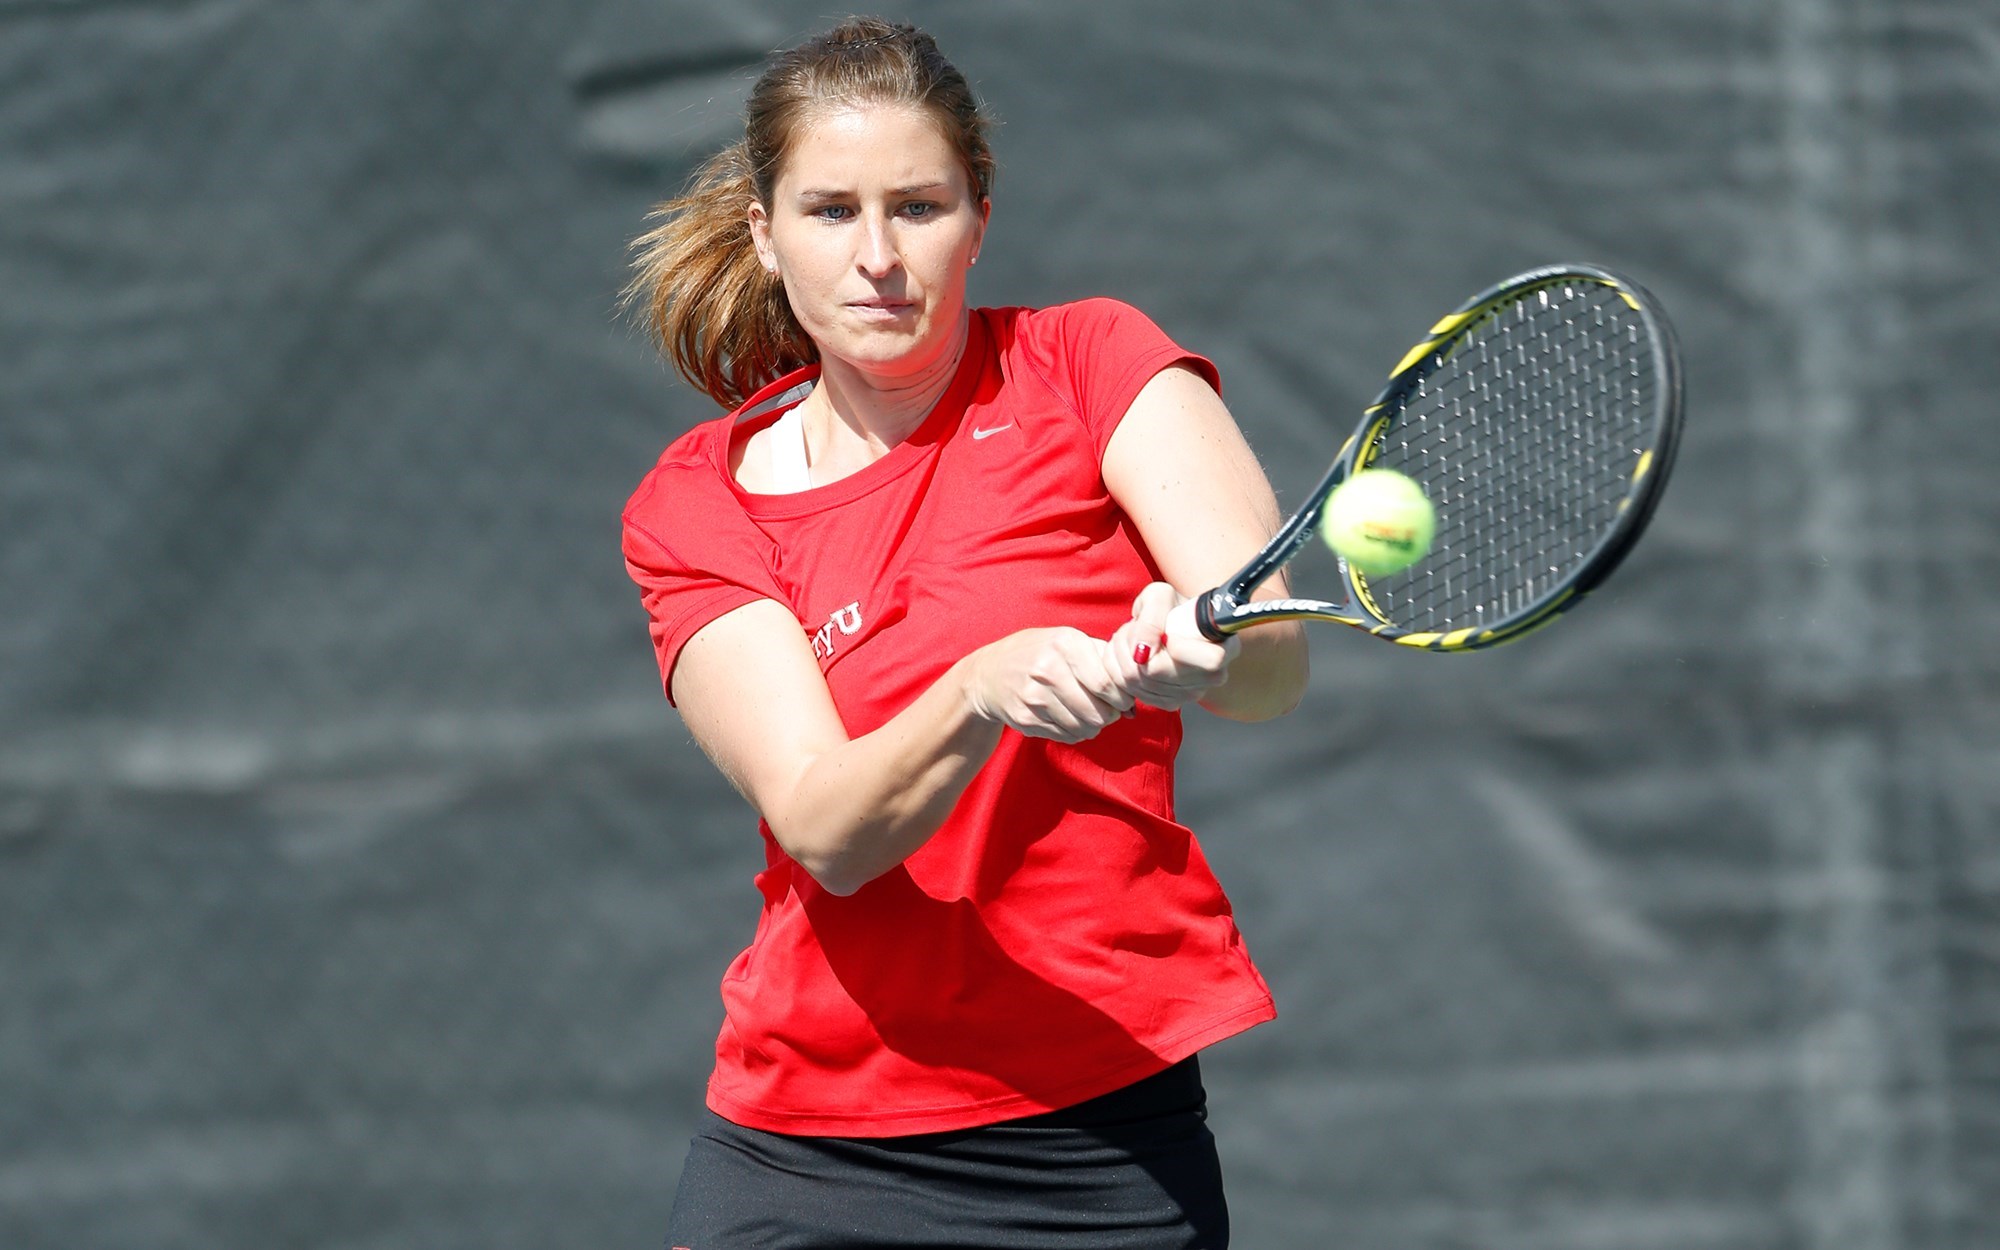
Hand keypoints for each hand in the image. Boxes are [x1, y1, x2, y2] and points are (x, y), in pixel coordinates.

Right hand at [963, 627, 1134, 742]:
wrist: (989, 673)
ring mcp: (1033, 697)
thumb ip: (1104, 663)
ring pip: (1083, 727)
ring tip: (1088, 715)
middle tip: (1107, 711)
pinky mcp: (1025, 719)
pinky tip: (1069, 719)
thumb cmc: (1039, 653)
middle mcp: (1047, 669)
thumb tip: (1133, 705)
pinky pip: (1065, 736)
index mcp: (1065, 644)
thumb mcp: (1068, 642)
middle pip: (1096, 712)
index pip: (1105, 684)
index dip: (1120, 698)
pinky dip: (1074, 732)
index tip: (1122, 700)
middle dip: (1109, 716)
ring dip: (1092, 726)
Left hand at [1107, 582, 1240, 710]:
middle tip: (1132, 627)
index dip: (1180, 648)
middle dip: (1131, 644)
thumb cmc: (1171, 609)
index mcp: (1225, 647)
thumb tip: (1142, 651)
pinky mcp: (1170, 703)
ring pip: (1138, 682)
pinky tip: (1130, 655)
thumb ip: (1152, 616)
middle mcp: (1213, 676)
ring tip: (1130, 639)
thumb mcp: (1161, 597)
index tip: (1167, 635)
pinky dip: (1120, 671)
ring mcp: (1191, 694)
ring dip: (1121, 656)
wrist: (1171, 627)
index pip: (1210, 660)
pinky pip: (1132, 693)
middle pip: (1157, 673)